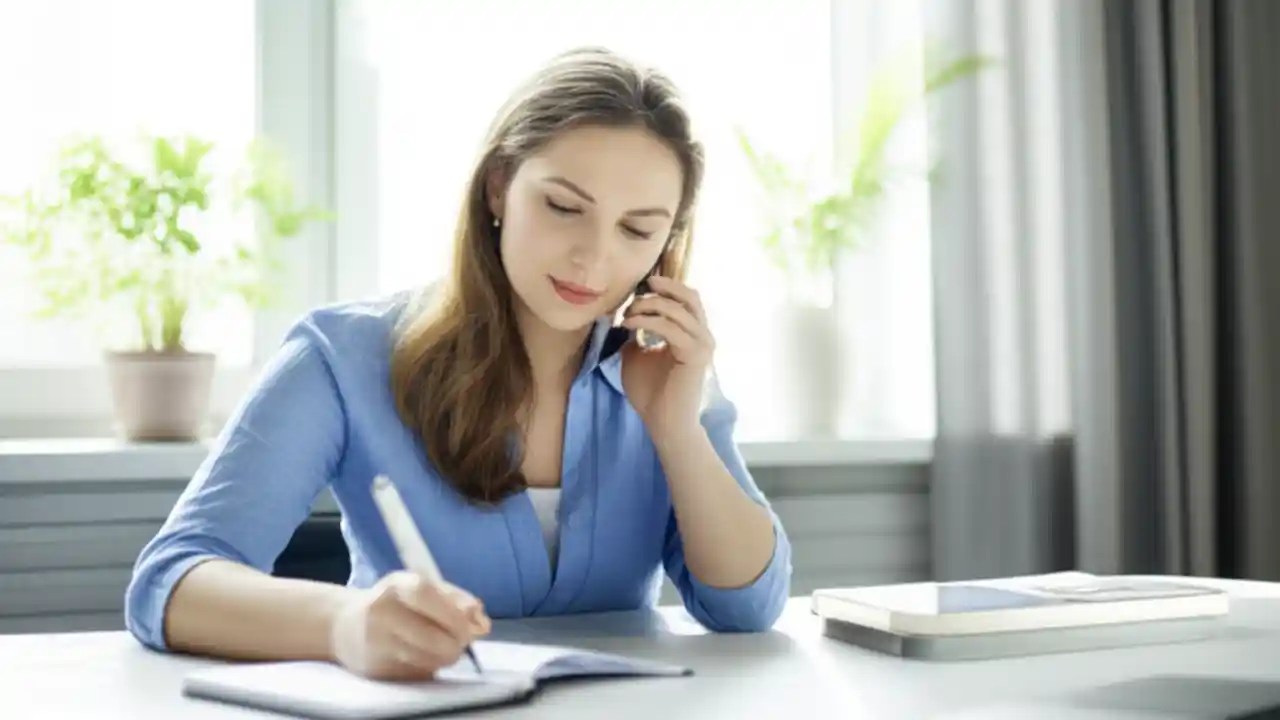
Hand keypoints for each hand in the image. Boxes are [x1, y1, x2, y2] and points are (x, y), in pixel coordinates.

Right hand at [328, 571, 490, 680]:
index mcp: (395, 585)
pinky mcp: (376, 669)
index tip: (470, 627)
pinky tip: (422, 656)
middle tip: (462, 643)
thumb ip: (456, 600)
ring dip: (445, 658)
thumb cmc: (396, 603)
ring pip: (428, 660)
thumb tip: (482, 623)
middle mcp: (381, 613)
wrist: (344, 626)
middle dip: (457, 644)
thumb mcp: (421, 588)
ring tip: (442, 648)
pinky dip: (429, 667)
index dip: (454, 614)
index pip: (426, 594)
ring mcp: (375, 643)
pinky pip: (417, 673)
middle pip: (432, 637)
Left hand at [620, 275, 714, 441]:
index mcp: (691, 334)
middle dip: (665, 287)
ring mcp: (702, 344)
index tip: (636, 290)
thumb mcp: (635, 355)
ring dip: (650, 305)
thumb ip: (636, 334)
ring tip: (628, 313)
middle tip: (641, 286)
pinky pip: (671, 328)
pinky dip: (649, 321)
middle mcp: (702, 336)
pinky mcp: (696, 355)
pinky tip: (630, 324)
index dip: (665, 288)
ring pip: (680, 309)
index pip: (686, 300)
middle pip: (690, 297)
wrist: (663, 423)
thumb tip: (625, 315)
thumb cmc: (651, 393)